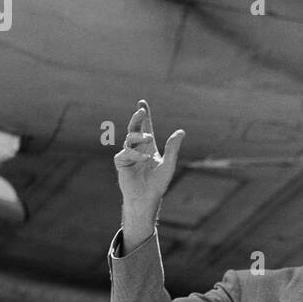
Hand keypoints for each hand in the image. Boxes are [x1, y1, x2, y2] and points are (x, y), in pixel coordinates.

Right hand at [114, 100, 184, 246]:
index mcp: (148, 146)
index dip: (144, 116)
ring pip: (130, 138)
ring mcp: (128, 153)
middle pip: (134, 128)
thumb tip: (182, 131)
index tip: (142, 103)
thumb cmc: (158, 183)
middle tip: (141, 111)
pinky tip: (144, 158)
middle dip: (137, 118)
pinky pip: (126, 153)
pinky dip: (135, 154)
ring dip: (138, 136)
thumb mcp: (168, 164)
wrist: (147, 198)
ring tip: (148, 138)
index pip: (146, 127)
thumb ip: (173, 148)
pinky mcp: (121, 162)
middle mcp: (137, 147)